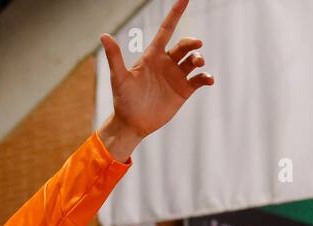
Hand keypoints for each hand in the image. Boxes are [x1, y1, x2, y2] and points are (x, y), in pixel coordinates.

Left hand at [99, 0, 213, 158]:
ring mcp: (176, 76)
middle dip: (192, 42)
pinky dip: (206, 77)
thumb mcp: (119, 78)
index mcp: (152, 56)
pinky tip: (208, 80)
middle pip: (184, 45)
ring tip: (198, 64)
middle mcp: (166, 63)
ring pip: (194, 60)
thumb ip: (114, 57)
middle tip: (197, 45)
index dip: (175, 14)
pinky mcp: (184, 90)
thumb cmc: (123, 100)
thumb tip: (104, 35)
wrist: (131, 124)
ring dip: (199, 59)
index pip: (166, 30)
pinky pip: (199, 79)